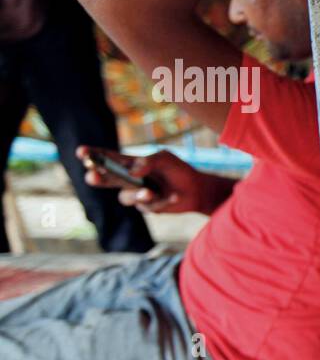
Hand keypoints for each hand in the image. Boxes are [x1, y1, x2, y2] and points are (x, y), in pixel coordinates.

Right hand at [77, 146, 215, 214]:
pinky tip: (174, 197)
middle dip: (97, 177)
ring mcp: (136, 194)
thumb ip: (149, 161)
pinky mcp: (147, 207)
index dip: (93, 155)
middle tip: (92, 176)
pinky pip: (147, 207)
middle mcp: (129, 179)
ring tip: (151, 192)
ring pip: (125, 197)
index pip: (107, 158)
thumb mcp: (166, 159)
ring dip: (138, 194)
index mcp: (130, 163)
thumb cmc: (179, 170)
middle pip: (106, 179)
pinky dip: (161, 202)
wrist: (197, 190)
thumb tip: (133, 171)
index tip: (81, 152)